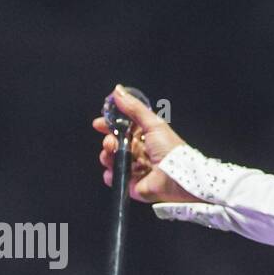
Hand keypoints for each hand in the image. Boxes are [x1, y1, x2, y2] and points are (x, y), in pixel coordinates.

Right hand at [91, 85, 201, 203]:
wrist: (175, 176)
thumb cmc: (168, 148)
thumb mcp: (153, 124)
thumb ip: (134, 108)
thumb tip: (118, 90)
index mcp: (145, 136)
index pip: (122, 129)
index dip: (109, 126)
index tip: (99, 124)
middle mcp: (139, 151)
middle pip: (114, 144)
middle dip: (108, 141)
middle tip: (110, 142)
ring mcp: (133, 168)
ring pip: (111, 159)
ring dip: (107, 156)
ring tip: (113, 155)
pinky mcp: (130, 184)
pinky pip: (113, 178)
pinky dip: (112, 174)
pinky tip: (117, 171)